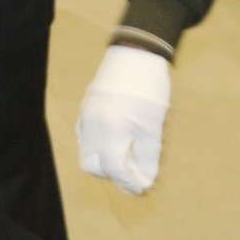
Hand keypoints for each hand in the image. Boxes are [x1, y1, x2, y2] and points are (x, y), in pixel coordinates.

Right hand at [76, 44, 170, 194]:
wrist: (137, 51)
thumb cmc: (149, 87)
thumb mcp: (154, 125)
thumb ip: (148, 156)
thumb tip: (145, 182)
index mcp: (110, 129)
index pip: (114, 169)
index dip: (128, 183)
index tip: (143, 188)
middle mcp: (92, 123)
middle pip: (93, 165)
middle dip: (113, 174)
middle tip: (135, 173)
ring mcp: (86, 113)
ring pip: (87, 151)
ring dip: (105, 160)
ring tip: (128, 155)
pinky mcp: (86, 105)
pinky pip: (85, 135)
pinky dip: (99, 144)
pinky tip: (118, 139)